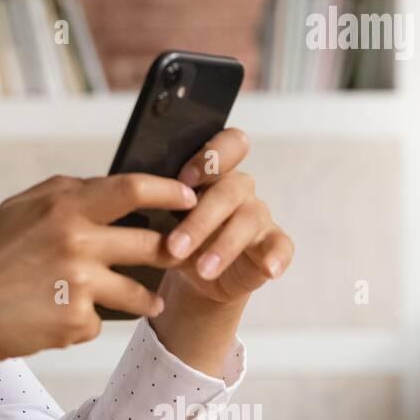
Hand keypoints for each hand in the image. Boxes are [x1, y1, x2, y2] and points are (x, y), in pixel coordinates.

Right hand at [0, 172, 198, 369]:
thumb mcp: (18, 209)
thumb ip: (64, 193)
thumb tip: (109, 188)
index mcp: (63, 207)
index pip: (134, 189)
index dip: (170, 192)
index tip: (190, 198)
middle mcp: (77, 242)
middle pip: (152, 245)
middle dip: (171, 252)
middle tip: (178, 256)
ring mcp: (79, 285)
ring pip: (139, 292)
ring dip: (148, 298)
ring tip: (149, 300)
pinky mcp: (75, 323)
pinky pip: (101, 320)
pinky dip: (89, 321)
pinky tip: (64, 318)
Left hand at [160, 127, 293, 306]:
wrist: (194, 274)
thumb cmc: (177, 234)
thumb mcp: (162, 220)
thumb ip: (158, 206)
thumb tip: (138, 202)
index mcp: (213, 173)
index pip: (227, 145)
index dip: (210, 157)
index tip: (183, 180)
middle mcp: (239, 188)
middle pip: (229, 191)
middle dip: (200, 220)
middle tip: (175, 246)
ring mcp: (258, 215)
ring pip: (249, 219)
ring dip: (225, 246)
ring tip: (203, 271)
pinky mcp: (271, 243)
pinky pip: (281, 245)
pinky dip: (277, 256)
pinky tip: (270, 270)